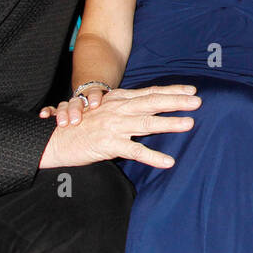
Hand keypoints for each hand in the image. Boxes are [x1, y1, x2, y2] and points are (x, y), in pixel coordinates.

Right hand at [39, 85, 200, 169]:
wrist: (54, 137)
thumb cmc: (80, 125)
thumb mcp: (104, 110)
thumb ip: (126, 108)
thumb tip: (147, 108)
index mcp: (119, 100)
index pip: (150, 93)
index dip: (172, 91)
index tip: (191, 90)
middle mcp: (119, 109)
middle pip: (153, 103)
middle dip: (177, 101)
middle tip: (198, 101)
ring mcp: (114, 126)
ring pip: (147, 123)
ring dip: (170, 123)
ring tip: (189, 123)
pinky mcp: (109, 144)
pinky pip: (135, 151)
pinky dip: (153, 157)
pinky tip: (168, 162)